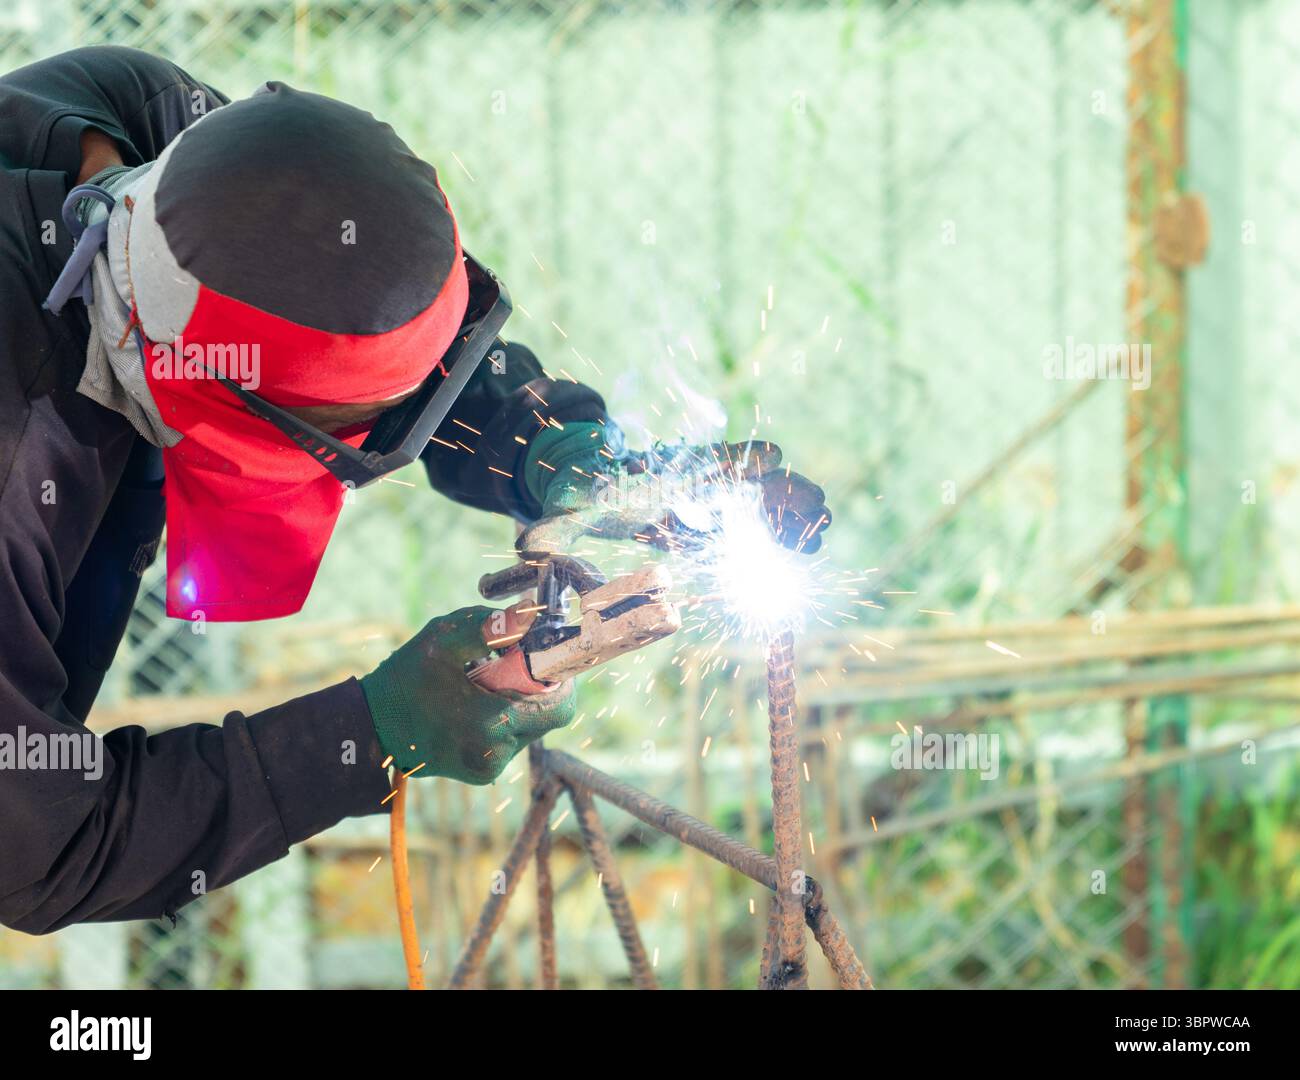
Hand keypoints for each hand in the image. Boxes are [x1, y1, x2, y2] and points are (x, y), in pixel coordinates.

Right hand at [360, 606, 574, 783]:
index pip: (560, 706)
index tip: (542, 658)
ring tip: (479, 685)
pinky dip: (500, 718)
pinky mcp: (481, 772)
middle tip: (504, 666)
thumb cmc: (404, 680)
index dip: (559, 679)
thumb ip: (489, 626)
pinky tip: (471, 705)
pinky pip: (509, 740)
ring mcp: (488, 768)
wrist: (369, 729)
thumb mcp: (442, 641)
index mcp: (493, 724)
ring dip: (517, 702)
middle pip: (548, 717)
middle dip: (534, 688)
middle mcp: (496, 755)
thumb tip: (530, 613)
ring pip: (530, 728)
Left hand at [520, 423, 830, 553]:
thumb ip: (552, 527)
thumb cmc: (589, 495)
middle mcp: (696, 480)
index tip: (772, 458)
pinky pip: (761, 516)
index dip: (738, 458)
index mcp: (666, 476)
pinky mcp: (721, 514)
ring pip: (764, 496)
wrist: (598, 483)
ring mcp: (713, 494)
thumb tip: (524, 542)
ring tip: (819, 531)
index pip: (707, 461)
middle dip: (783, 492)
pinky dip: (783, 526)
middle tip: (816, 512)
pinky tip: (804, 543)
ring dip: (792, 510)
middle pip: (749, 478)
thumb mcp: (570, 510)